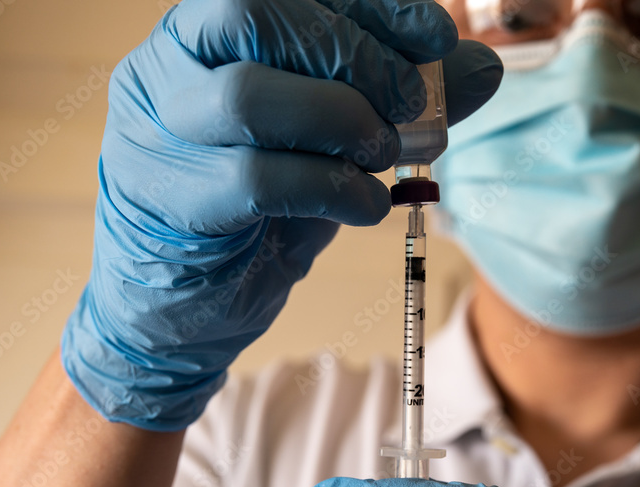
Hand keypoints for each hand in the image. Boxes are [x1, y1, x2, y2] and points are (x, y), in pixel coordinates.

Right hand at [60, 0, 501, 430]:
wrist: (192, 304)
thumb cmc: (263, 211)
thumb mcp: (336, 144)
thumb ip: (398, 100)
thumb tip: (482, 68)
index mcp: (205, 34)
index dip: (369, 5)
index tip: (436, 39)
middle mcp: (167, 68)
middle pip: (252, 15)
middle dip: (354, 54)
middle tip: (409, 103)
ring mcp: (157, 134)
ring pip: (246, 95)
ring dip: (340, 120)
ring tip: (383, 154)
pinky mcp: (171, 201)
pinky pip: (254, 179)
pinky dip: (331, 188)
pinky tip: (367, 205)